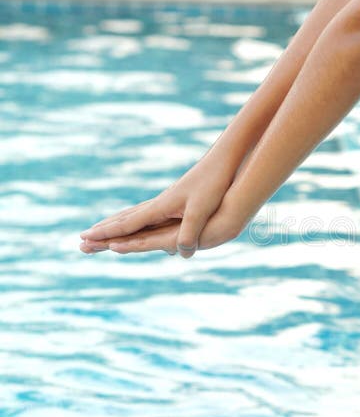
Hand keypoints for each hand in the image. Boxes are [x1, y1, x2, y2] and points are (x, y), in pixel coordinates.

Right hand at [79, 152, 237, 257]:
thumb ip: (190, 231)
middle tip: (80, 241)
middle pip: (123, 220)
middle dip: (102, 232)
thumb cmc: (212, 184)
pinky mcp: (172, 201)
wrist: (221, 163)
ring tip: (98, 231)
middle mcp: (157, 204)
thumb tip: (184, 254)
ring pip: (132, 216)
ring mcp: (164, 202)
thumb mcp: (202, 210)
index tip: (85, 238)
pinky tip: (132, 221)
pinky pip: (145, 214)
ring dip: (113, 225)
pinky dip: (131, 220)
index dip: (107, 233)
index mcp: (160, 207)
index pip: (128, 224)